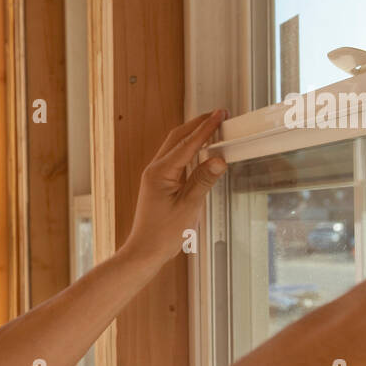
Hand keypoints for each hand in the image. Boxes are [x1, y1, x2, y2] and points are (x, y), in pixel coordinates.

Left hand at [121, 108, 228, 266]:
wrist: (146, 250)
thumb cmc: (163, 233)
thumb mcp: (189, 206)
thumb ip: (203, 181)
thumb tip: (218, 160)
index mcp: (159, 173)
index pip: (187, 144)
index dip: (206, 128)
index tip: (219, 115)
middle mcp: (154, 170)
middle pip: (178, 138)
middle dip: (198, 124)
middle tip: (218, 115)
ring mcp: (155, 176)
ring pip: (175, 147)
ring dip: (193, 135)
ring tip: (212, 126)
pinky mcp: (159, 184)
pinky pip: (175, 160)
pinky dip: (189, 150)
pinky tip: (201, 149)